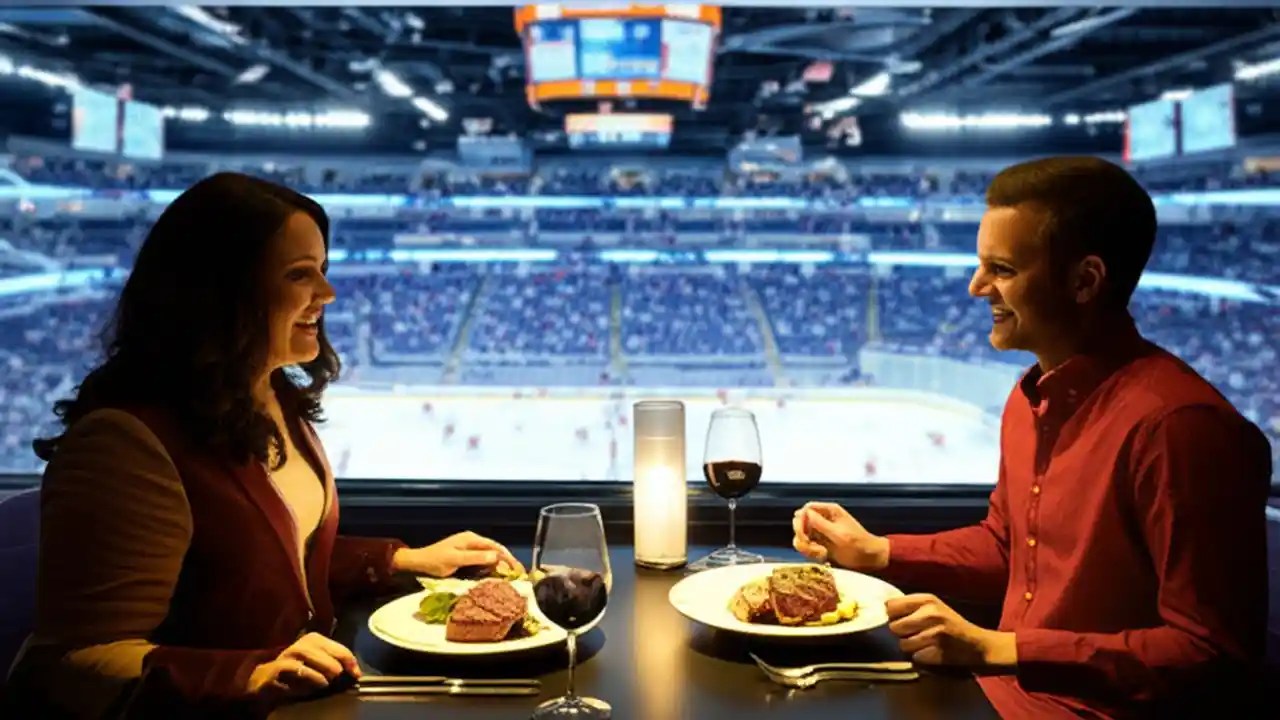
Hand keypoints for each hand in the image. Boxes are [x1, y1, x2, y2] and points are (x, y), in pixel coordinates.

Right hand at [247, 632, 360, 698]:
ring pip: (306, 652)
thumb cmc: (298, 674)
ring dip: (322, 665)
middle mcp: (300, 644)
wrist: (267, 682)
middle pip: (322, 646)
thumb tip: (355, 672)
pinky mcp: (277, 668)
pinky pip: (294, 667)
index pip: (336, 646)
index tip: (356, 673)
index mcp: (313, 641)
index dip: (348, 658)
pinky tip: (319, 682)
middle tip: (342, 674)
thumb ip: (334, 665)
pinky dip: (309, 675)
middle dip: (335, 660)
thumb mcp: (318, 668)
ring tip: (331, 678)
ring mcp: (287, 654)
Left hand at [392, 531, 523, 577]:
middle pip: (495, 550)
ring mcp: (469, 548)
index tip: (518, 568)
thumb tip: (497, 556)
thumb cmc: (435, 560)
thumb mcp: (455, 559)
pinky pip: (482, 561)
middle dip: (507, 561)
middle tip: (518, 574)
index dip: (508, 557)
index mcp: (471, 539)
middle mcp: (472, 541)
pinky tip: (495, 576)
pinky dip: (491, 567)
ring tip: (510, 577)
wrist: (418, 562)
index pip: (495, 546)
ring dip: (500, 565)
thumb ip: (475, 557)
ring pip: (490, 556)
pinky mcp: (466, 556)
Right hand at [792, 502, 889, 571]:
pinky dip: (811, 552)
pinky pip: (807, 547)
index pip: (806, 509)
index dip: (801, 519)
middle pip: (800, 522)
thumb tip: (802, 513)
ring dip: (806, 546)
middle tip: (809, 544)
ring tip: (819, 553)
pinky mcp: (821, 545)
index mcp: (829, 511)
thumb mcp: (839, 533)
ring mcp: (821, 533)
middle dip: (801, 535)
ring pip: (801, 536)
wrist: (870, 558)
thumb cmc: (858, 543)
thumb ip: (820, 523)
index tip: (802, 532)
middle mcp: (823, 520)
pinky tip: (822, 557)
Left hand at [886, 594, 1015, 669]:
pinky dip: (920, 657)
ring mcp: (934, 634)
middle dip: (900, 633)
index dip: (892, 615)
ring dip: (910, 647)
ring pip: (902, 644)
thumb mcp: (934, 606)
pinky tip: (931, 652)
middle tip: (913, 633)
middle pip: (894, 627)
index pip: (892, 606)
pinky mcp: (937, 652)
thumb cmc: (951, 623)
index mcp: (927, 599)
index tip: (899, 618)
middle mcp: (930, 614)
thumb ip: (911, 605)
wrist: (977, 644)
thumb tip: (883, 607)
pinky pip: (915, 657)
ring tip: (923, 643)